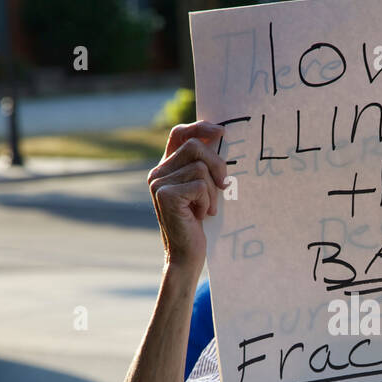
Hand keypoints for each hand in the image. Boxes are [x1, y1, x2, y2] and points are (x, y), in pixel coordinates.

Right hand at [148, 121, 226, 272]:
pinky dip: (207, 201)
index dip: (200, 127)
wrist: (186, 255)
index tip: (221, 131)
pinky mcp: (165, 194)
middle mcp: (158, 172)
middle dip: (217, 165)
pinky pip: (200, 184)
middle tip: (224, 186)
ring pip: (200, 167)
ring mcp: (158, 183)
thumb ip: (204, 167)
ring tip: (206, 208)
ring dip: (212, 191)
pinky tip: (200, 215)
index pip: (180, 134)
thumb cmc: (198, 223)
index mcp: (166, 168)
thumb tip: (221, 137)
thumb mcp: (202, 190)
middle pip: (196, 146)